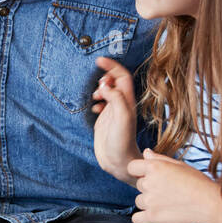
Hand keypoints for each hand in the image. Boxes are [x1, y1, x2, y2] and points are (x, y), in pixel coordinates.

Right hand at [91, 56, 141, 181]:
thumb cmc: (123, 142)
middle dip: (105, 77)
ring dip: (99, 89)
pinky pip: (100, 103)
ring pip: (107, 91)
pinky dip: (95, 101)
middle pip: (115, 81)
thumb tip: (105, 85)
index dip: (112, 66)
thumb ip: (115, 98)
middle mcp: (121, 104)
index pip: (122, 76)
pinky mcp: (105, 120)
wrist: (119, 162)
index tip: (99, 60)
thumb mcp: (121, 117)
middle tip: (99, 86)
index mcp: (127, 101)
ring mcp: (113, 112)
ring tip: (96, 97)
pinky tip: (94, 107)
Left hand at [128, 148, 221, 222]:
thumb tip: (145, 152)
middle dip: (150, 188)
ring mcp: (149, 201)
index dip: (139, 172)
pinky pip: (136, 219)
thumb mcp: (180, 165)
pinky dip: (144, 219)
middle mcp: (149, 182)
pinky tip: (157, 216)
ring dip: (149, 203)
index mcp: (154, 167)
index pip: (132, 167)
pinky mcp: (152, 217)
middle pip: (139, 185)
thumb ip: (160, 159)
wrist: (212, 204)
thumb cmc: (198, 183)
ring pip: (139, 201)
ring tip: (169, 204)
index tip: (150, 177)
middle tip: (169, 192)